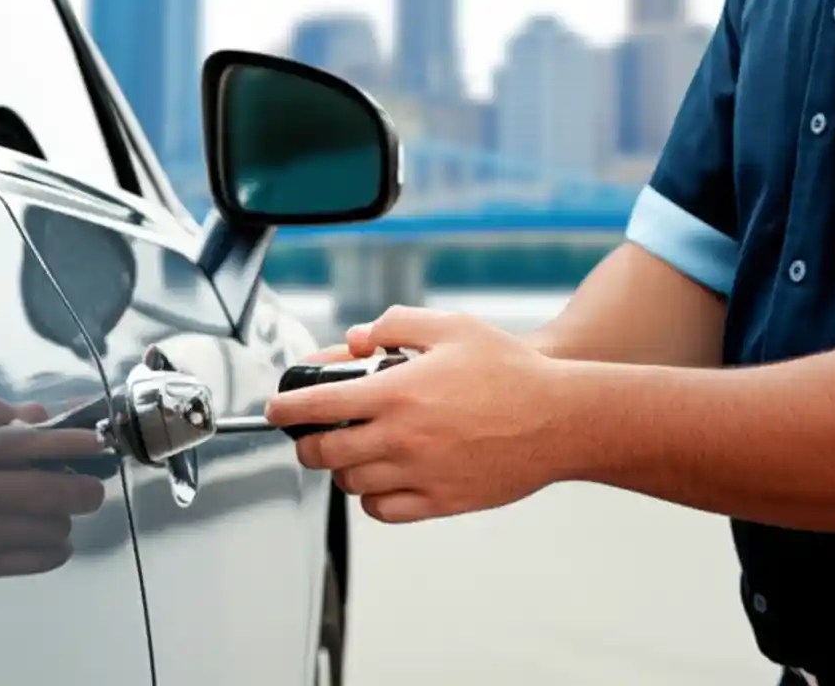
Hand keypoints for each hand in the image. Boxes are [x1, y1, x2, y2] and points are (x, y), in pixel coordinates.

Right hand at [0, 397, 105, 576]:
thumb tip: (41, 415)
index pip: (28, 447)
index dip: (72, 444)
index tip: (99, 442)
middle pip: (47, 495)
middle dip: (84, 491)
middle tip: (92, 487)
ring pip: (46, 532)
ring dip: (66, 521)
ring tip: (60, 511)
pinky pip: (31, 564)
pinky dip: (55, 552)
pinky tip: (53, 539)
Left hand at [267, 307, 569, 523]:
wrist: (560, 419)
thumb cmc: (511, 371)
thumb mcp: (451, 327)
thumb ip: (394, 324)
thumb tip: (354, 340)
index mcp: (397, 392)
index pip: (318, 405)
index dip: (285, 407)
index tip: (274, 410)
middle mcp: (401, 437)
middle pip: (324, 452)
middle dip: (306, 443)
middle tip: (309, 435)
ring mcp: (419, 474)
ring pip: (350, 484)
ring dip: (340, 469)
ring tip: (351, 452)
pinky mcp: (440, 501)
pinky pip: (383, 511)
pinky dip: (371, 498)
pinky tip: (380, 480)